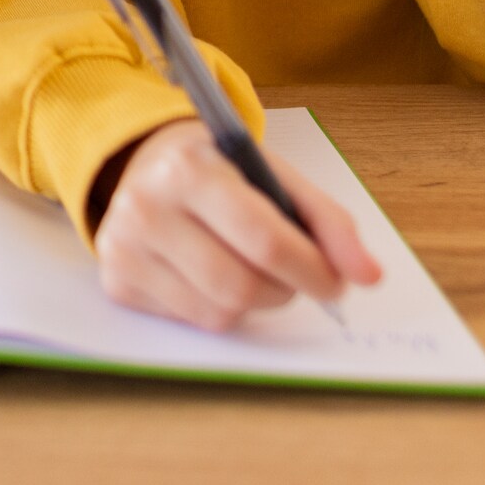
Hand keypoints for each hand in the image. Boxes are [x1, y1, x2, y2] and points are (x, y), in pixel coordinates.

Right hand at [95, 121, 380, 331]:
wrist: (142, 162)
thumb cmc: (219, 170)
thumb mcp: (273, 174)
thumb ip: (328, 221)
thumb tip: (368, 275)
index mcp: (188, 169)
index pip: (263, 240)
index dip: (312, 270)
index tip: (336, 283)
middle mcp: (145, 207)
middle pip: (240, 285)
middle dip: (284, 291)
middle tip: (294, 277)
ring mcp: (123, 248)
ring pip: (219, 312)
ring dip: (255, 303)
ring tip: (252, 272)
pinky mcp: (117, 282)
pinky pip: (193, 322)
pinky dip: (219, 308)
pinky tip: (212, 276)